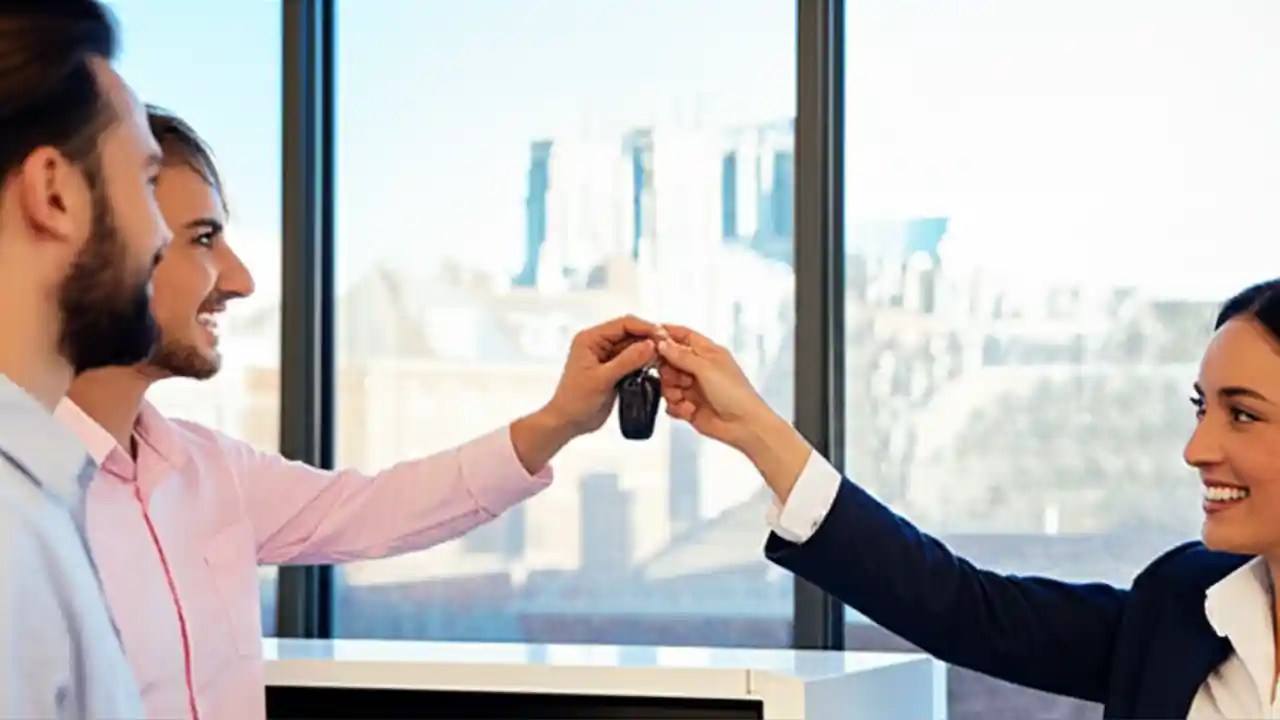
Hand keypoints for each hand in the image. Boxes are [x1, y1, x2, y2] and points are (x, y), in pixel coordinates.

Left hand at [543, 314, 661, 436]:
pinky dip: (646, 364)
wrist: (569, 422)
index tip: (663, 337)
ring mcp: (608, 357)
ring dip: (649, 352)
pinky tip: (658, 368)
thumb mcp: (601, 379)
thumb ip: (626, 361)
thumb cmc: (576, 400)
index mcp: (591, 338)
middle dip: (650, 340)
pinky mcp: (615, 370)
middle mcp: (600, 343)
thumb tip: (650, 345)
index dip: (645, 328)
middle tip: (669, 349)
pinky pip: (634, 361)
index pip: (623, 324)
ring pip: (635, 348)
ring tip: (667, 359)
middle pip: (631, 334)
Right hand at [654, 325, 770, 448]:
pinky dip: (676, 407)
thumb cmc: (735, 393)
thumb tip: (662, 343)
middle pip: (670, 361)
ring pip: (667, 384)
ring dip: (671, 391)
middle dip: (667, 370)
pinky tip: (688, 410)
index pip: (684, 336)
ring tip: (683, 397)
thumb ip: (682, 355)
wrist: (743, 425)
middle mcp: (700, 369)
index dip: (668, 333)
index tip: (651, 336)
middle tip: (675, 378)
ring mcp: (694, 389)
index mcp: (708, 353)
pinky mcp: (689, 407)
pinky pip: (671, 404)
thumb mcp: (706, 367)